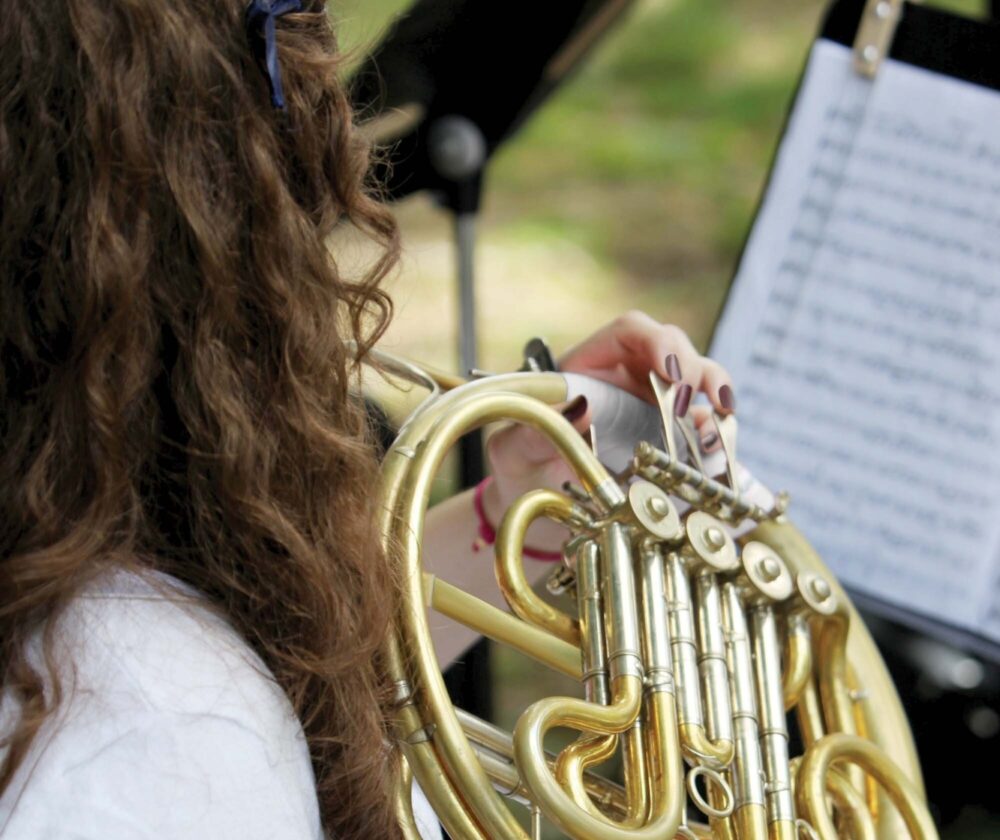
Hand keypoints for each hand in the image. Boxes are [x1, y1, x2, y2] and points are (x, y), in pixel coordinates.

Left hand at [483, 311, 735, 549]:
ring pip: (699, 379)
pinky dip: (717, 431)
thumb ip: (540, 426)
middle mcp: (627, 377)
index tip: (671, 372)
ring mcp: (653, 405)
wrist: (534, 506)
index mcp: (590, 365)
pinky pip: (704, 425)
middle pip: (673, 348)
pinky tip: (720, 445)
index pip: (630, 332)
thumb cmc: (523, 465)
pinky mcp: (671, 438)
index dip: (656, 343)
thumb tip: (581, 407)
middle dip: (692, 368)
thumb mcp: (518, 447)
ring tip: (722, 414)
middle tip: (690, 404)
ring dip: (715, 390)